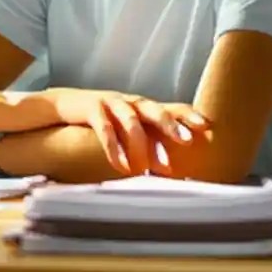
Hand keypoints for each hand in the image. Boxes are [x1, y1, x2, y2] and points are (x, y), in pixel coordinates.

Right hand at [47, 88, 208, 175]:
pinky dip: (113, 148)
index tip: (207, 127)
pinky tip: (120, 166)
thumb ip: (146, 142)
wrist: (63, 105)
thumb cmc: (102, 120)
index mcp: (143, 107)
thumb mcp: (126, 128)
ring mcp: (110, 103)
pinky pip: (104, 129)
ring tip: (148, 167)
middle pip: (154, 109)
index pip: (171, 106)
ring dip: (141, 144)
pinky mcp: (91, 108)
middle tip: (185, 142)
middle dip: (171, 125)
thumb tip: (170, 169)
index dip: (189, 115)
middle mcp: (130, 102)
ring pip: (130, 120)